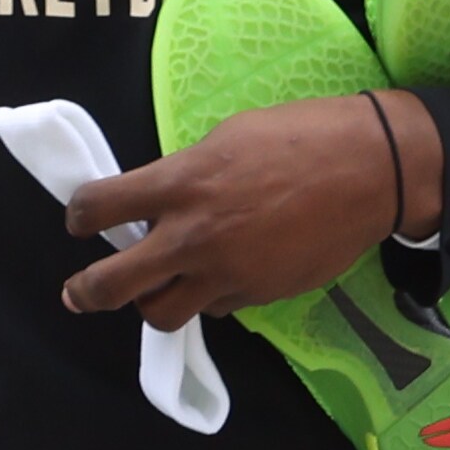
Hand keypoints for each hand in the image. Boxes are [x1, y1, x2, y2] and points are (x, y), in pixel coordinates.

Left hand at [62, 92, 445, 329]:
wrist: (370, 170)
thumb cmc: (301, 136)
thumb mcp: (228, 137)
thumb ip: (186, 173)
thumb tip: (162, 199)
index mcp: (181, 182)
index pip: (99, 207)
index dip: (78, 215)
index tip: (80, 220)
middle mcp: (193, 236)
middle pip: (113, 285)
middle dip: (86, 291)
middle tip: (78, 292)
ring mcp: (225, 273)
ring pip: (161, 313)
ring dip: (150, 302)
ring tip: (153, 290)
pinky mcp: (258, 296)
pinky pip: (215, 308)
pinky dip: (208, 296)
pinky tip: (220, 275)